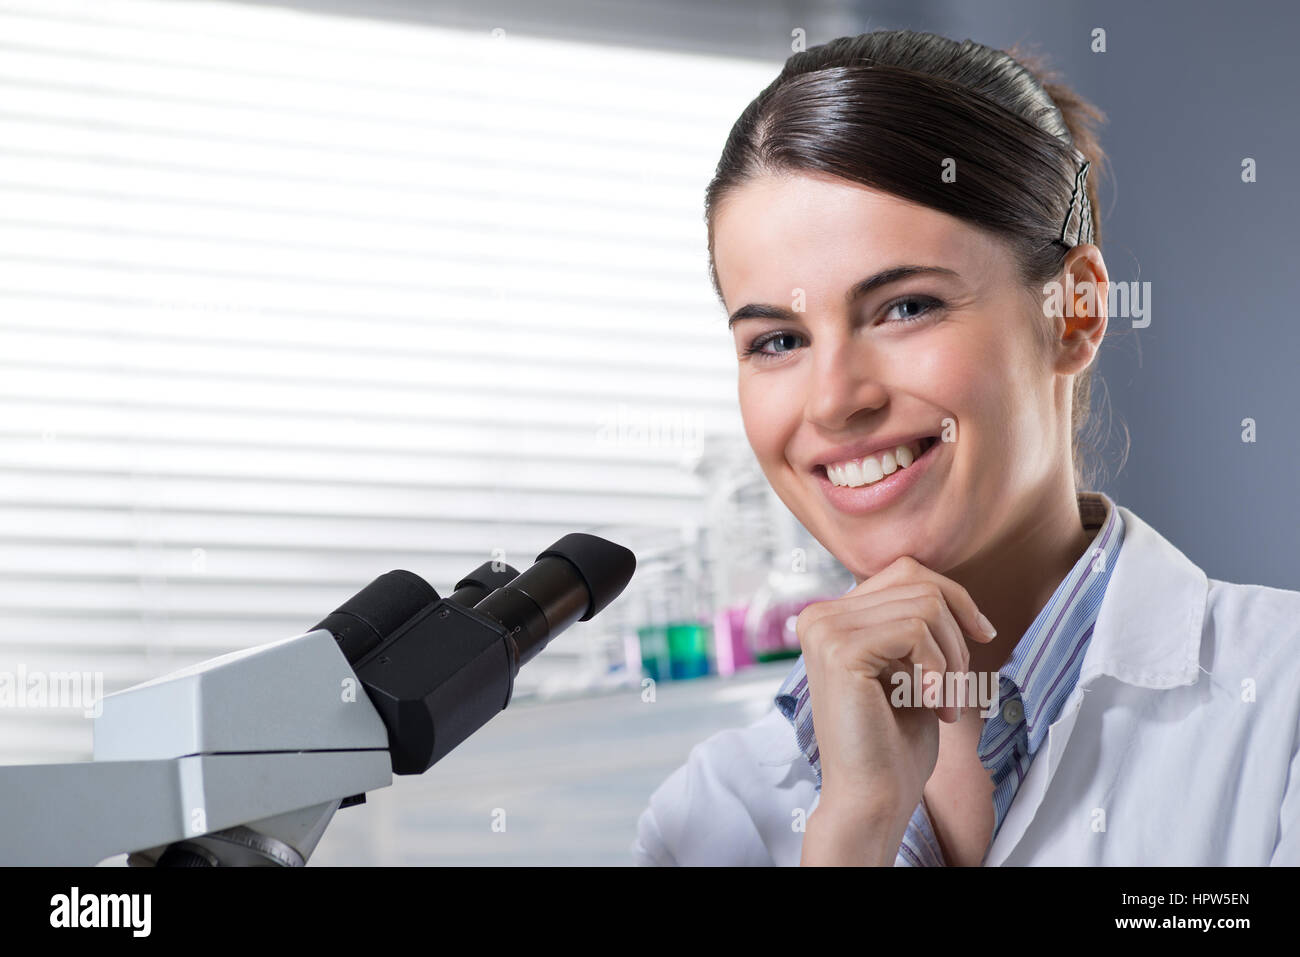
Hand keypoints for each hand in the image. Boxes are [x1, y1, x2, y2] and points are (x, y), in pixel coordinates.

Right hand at [795, 556, 995, 862]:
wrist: (873, 798)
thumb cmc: (894, 743)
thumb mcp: (909, 668)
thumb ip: (911, 623)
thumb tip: (943, 586)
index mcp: (831, 617)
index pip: (904, 571)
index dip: (953, 597)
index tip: (982, 635)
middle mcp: (819, 616)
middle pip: (918, 582)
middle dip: (957, 634)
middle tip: (959, 688)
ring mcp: (825, 629)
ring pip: (924, 605)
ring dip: (952, 659)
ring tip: (946, 703)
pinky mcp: (840, 650)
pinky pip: (916, 631)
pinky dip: (940, 670)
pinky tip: (934, 705)